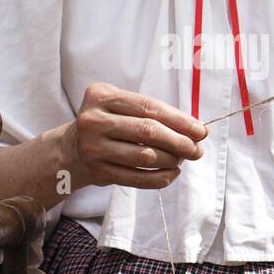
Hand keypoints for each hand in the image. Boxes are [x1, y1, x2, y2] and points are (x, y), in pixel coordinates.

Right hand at [51, 82, 207, 191]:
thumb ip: (153, 113)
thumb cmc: (108, 124)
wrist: (72, 149)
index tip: (201, 130)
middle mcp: (94, 120)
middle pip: (148, 131)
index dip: (179, 120)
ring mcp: (93, 147)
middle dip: (179, 141)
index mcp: (101, 95)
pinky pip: (137, 178)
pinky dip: (160, 177)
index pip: (149, 107)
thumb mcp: (121, 107)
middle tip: (197, 149)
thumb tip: (196, 129)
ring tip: (183, 159)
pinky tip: (172, 173)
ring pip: (144, 156)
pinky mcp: (98, 171)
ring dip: (171, 160)